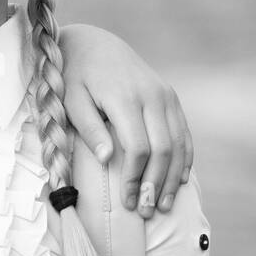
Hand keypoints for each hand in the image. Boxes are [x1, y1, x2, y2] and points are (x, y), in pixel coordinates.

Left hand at [57, 24, 192, 217]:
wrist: (93, 44)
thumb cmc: (75, 76)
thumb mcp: (72, 100)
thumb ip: (90, 128)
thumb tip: (109, 160)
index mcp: (124, 98)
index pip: (137, 147)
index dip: (135, 178)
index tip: (128, 203)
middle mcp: (151, 96)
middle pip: (162, 149)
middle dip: (156, 184)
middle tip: (148, 212)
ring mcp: (165, 96)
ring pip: (178, 143)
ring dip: (173, 177)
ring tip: (165, 205)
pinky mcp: (171, 97)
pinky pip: (183, 132)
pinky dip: (184, 158)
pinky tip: (179, 180)